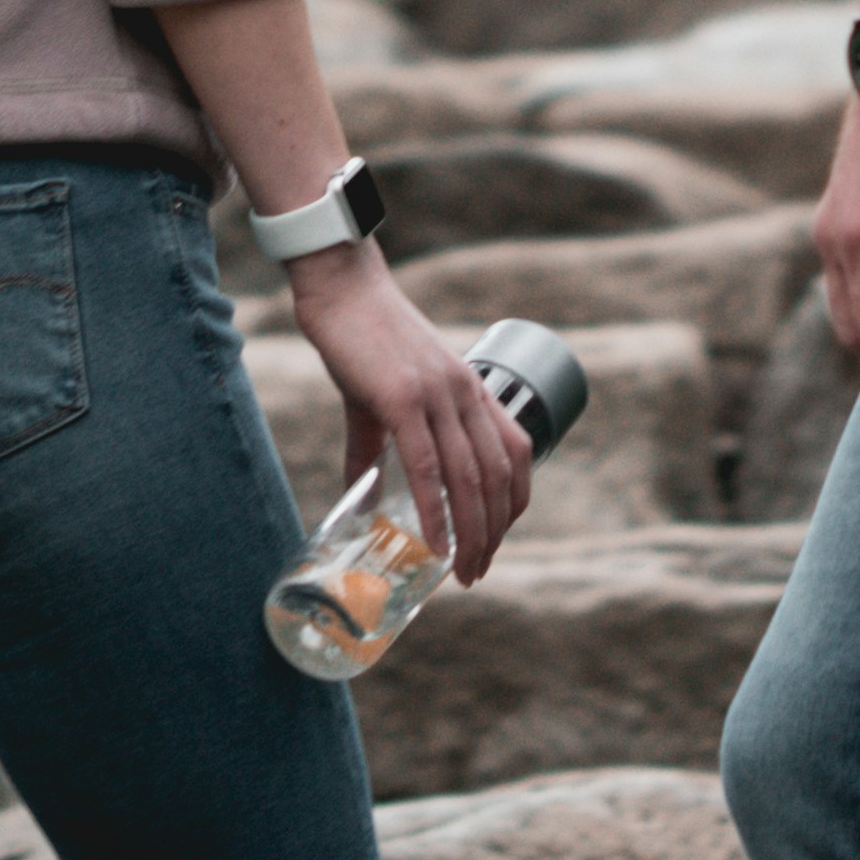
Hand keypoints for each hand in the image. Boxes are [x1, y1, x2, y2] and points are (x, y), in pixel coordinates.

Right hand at [285, 246, 533, 581]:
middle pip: (497, 475)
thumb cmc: (362, 336)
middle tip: (477, 572)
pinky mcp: (401, 398)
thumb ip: (381, 443)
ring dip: (472, 533)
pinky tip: (436, 542)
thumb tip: (363, 491)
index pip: (517, 452)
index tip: (498, 538)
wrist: (342, 286)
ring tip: (464, 571)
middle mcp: (465, 393)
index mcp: (471, 388)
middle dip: (493, 532)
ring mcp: (436, 395)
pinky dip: (435, 510)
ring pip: (469, 477)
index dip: (514, 501)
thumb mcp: (386, 393)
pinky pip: (426, 466)